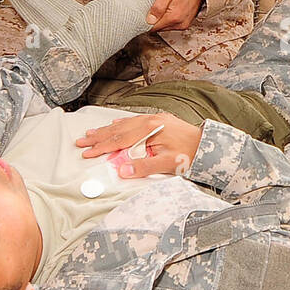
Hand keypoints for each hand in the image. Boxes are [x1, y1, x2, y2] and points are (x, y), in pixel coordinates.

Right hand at [75, 112, 202, 177]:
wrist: (209, 144)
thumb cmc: (190, 154)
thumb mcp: (168, 164)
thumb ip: (144, 167)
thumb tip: (122, 171)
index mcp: (150, 129)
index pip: (119, 140)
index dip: (101, 147)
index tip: (86, 153)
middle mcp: (150, 120)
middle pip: (118, 129)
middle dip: (98, 136)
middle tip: (80, 141)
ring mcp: (155, 119)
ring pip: (124, 124)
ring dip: (107, 129)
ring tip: (91, 132)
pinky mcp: (159, 120)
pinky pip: (134, 120)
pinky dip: (121, 124)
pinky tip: (115, 124)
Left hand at [135, 0, 203, 31]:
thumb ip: (158, 6)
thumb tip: (149, 19)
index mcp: (174, 17)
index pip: (153, 27)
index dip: (145, 22)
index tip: (140, 15)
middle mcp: (180, 24)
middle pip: (158, 28)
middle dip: (152, 20)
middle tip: (148, 9)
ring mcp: (183, 25)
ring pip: (164, 27)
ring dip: (159, 20)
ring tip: (158, 8)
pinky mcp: (185, 24)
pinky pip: (171, 25)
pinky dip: (166, 19)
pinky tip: (166, 10)